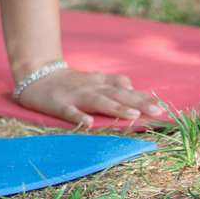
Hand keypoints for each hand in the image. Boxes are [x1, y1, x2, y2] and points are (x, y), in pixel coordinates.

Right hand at [15, 67, 167, 128]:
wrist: (34, 73)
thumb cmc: (68, 81)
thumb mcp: (93, 79)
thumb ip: (113, 83)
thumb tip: (135, 89)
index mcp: (99, 83)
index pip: (126, 89)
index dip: (144, 97)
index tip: (165, 108)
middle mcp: (91, 88)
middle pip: (118, 94)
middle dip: (139, 103)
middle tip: (159, 113)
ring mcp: (75, 96)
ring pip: (98, 101)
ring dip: (115, 108)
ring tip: (133, 115)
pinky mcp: (57, 104)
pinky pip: (68, 111)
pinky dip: (77, 117)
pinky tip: (87, 124)